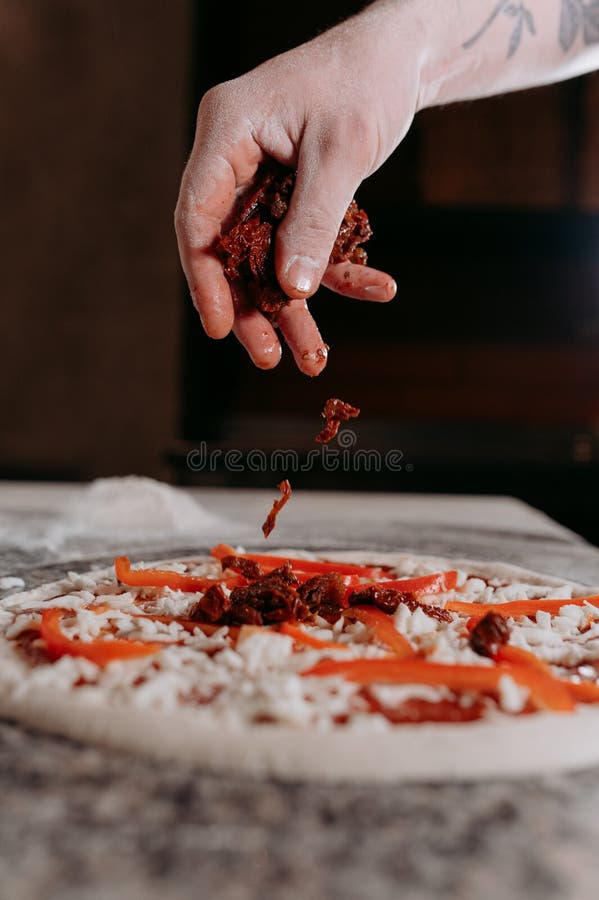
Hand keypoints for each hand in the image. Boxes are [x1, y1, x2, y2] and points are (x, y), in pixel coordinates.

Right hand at [175, 3, 422, 374]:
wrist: (400, 58)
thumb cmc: (366, 81)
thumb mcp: (341, 150)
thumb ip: (315, 220)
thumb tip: (292, 289)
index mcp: (227, 133)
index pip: (197, 216)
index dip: (204, 278)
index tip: (220, 327)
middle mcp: (237, 161)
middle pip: (230, 249)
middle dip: (251, 307)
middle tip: (269, 357)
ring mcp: (265, 180)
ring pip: (267, 257)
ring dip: (292, 307)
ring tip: (311, 357)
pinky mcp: (295, 195)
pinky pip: (307, 244)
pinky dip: (338, 271)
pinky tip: (377, 288)